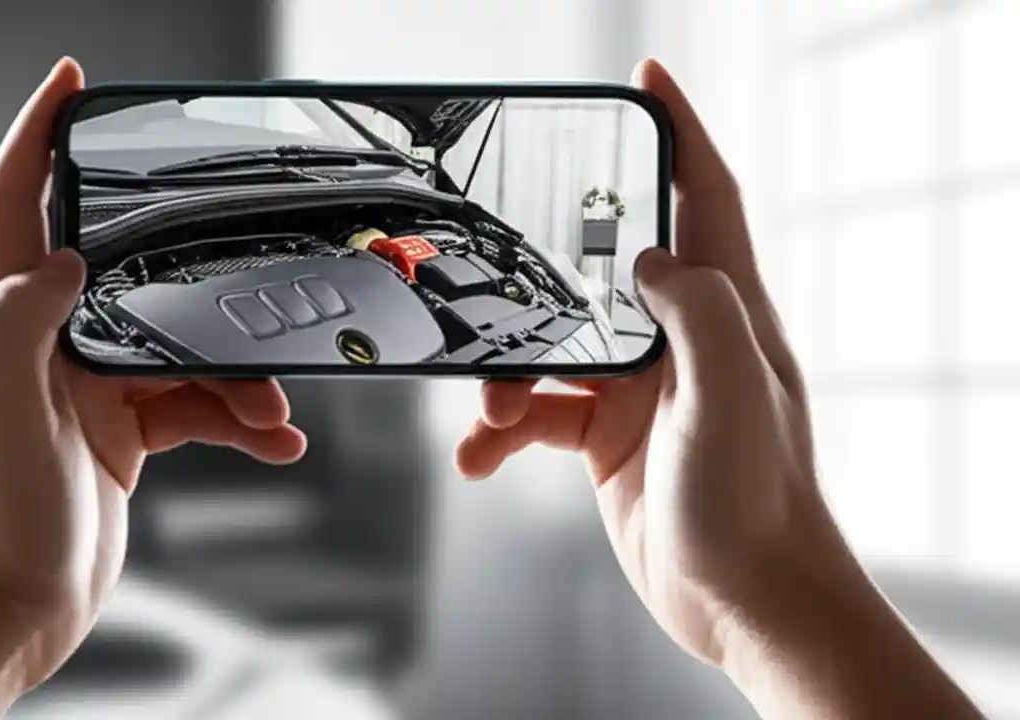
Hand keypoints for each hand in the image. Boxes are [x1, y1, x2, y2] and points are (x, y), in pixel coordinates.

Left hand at [0, 58, 305, 696]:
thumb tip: (66, 256)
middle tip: (251, 273)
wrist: (1, 612)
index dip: (37, 138)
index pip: (15, 207)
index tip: (75, 84)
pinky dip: (240, 423)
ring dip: (238, 378)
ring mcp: (91, 394)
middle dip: (199, 283)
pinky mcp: (123, 440)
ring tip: (276, 413)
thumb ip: (20, 319)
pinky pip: (197, 412)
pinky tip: (277, 442)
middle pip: (136, 280)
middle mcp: (50, 347)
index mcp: (9, 324)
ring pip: (184, 352)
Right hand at [459, 57, 821, 663]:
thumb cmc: (756, 502)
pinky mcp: (604, 438)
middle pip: (600, 264)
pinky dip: (497, 433)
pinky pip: (534, 416)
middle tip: (499, 259)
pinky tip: (477, 457)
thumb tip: (643, 258)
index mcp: (721, 310)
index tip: (643, 80)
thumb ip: (693, 306)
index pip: (703, 195)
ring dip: (504, 374)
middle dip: (545, 263)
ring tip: (491, 416)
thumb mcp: (734, 390)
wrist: (743, 601)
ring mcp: (637, 388)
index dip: (678, 130)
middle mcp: (676, 339)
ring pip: (548, 345)